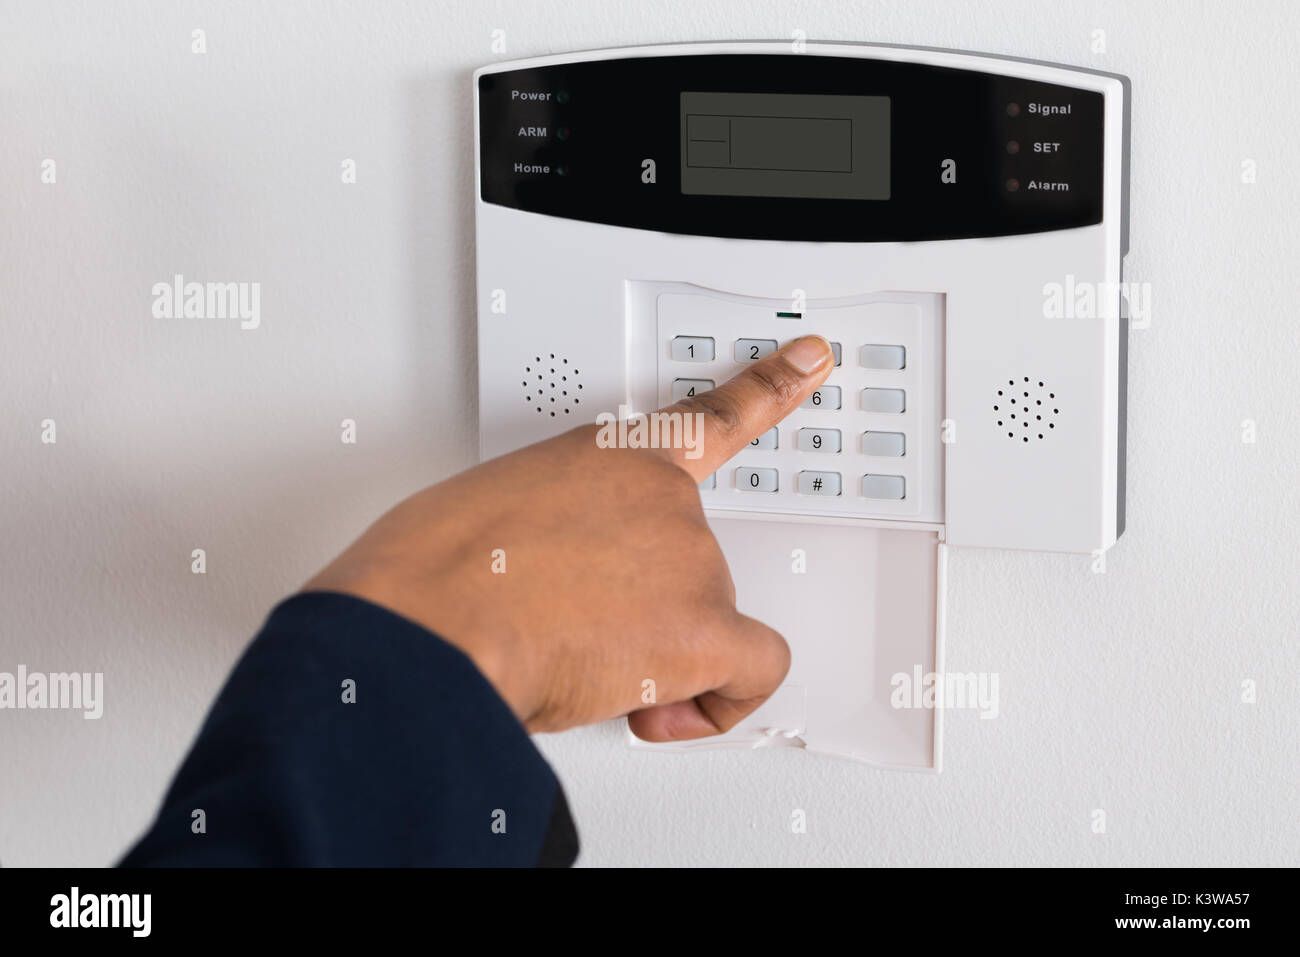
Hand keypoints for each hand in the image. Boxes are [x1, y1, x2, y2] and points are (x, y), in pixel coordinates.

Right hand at [304, 335, 834, 739]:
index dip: (768, 388)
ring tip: (581, 666)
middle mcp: (666, 501)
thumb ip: (547, 529)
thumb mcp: (485, 514)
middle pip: (691, 565)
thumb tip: (543, 586)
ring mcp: (691, 562)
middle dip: (646, 609)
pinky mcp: (701, 629)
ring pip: (707, 625)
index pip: (708, 418)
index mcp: (610, 457)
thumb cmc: (430, 575)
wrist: (427, 624)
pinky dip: (718, 704)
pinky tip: (663, 711)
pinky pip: (754, 671)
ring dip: (658, 656)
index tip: (809, 362)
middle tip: (577, 632)